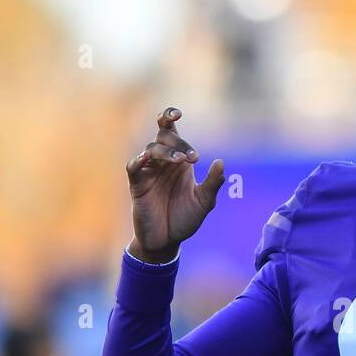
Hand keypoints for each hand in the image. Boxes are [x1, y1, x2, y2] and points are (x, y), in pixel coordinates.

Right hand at [125, 106, 225, 262]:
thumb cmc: (185, 219)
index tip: (178, 113)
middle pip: (162, 136)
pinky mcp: (136, 184)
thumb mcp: (204, 203)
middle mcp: (163, 163)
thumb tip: (221, 163)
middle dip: (177, 141)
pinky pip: (134, 166)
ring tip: (181, 161)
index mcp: (179, 161)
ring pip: (151, 149)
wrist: (167, 241)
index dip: (170, 117)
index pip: (172, 132)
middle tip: (192, 157)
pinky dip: (140, 160)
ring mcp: (148, 172)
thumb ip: (212, 184)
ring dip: (165, 152)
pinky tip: (148, 158)